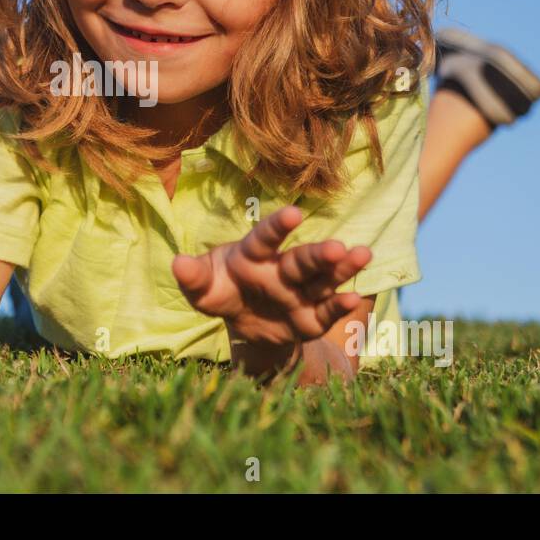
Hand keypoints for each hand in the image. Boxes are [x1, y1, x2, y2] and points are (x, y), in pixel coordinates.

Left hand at [172, 205, 370, 347]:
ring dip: (342, 269)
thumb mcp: (203, 289)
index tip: (294, 214)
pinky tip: (354, 296)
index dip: (278, 226)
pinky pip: (326, 311)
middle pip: (301, 261)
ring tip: (362, 255)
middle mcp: (281, 270)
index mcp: (253, 256)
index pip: (265, 238)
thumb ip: (193, 277)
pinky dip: (339, 305)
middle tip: (337, 247)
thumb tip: (177, 263)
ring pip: (323, 279)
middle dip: (318, 255)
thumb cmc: (221, 292)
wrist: (243, 324)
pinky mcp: (311, 319)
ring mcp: (300, 293)